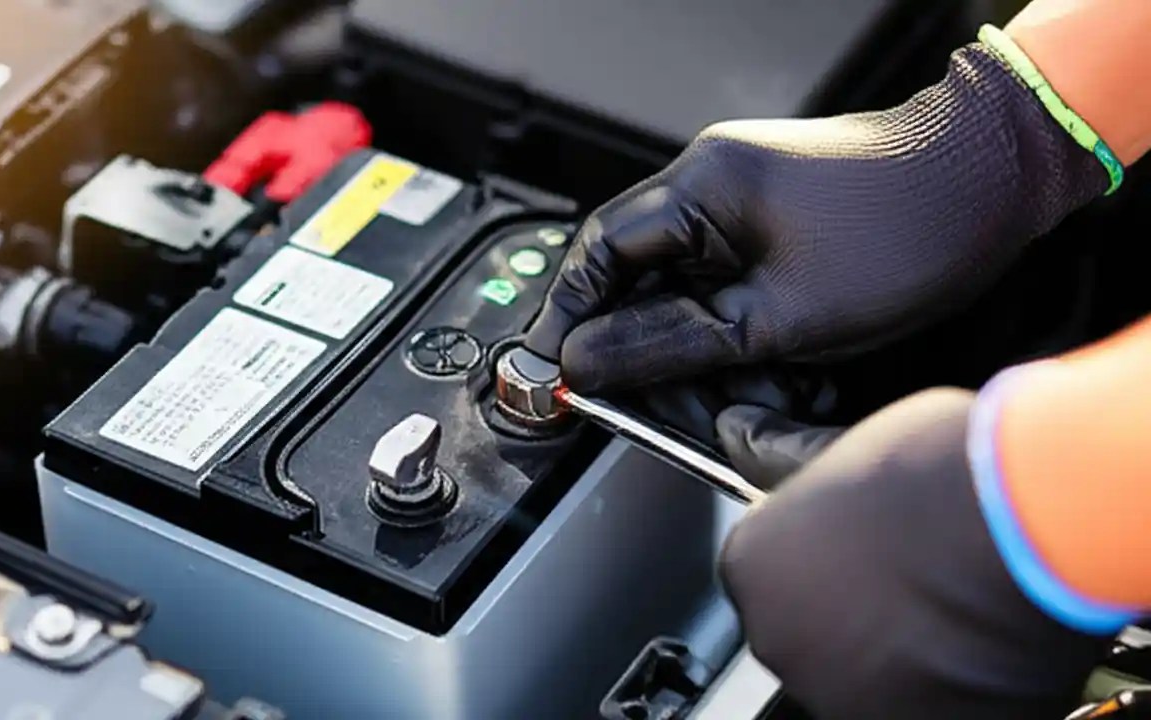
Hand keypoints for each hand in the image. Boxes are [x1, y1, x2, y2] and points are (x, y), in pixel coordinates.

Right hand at [524, 43, 1106, 393]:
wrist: (994, 185)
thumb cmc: (903, 231)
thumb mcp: (777, 316)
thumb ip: (672, 341)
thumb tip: (590, 360)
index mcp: (699, 189)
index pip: (598, 255)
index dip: (569, 320)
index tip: (555, 373)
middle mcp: (713, 188)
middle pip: (640, 282)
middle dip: (647, 354)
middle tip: (654, 411)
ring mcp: (747, 206)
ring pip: (690, 295)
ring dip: (705, 356)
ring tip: (740, 404)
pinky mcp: (779, 226)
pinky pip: (734, 290)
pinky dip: (743, 338)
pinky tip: (776, 377)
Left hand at [720, 389, 1109, 719]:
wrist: (1026, 529)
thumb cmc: (942, 475)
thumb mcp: (846, 446)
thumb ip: (798, 467)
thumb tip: (757, 438)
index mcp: (750, 565)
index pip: (772, 574)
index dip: (826, 561)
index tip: (867, 548)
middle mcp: (775, 637)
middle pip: (810, 628)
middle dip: (856, 610)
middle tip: (914, 575)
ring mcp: (833, 693)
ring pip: (861, 676)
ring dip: (897, 652)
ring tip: (953, 605)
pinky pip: (918, 704)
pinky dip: (944, 686)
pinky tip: (977, 642)